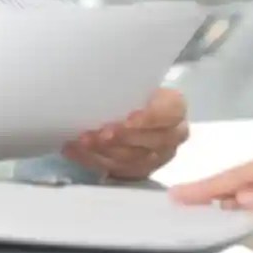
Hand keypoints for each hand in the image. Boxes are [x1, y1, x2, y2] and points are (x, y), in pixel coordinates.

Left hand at [63, 88, 189, 180]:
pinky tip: (76, 151)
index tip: (127, 120)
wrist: (133, 108)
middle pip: (150, 141)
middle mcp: (173, 135)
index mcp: (175, 108)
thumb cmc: (130, 91)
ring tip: (81, 142)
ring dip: (103, 151)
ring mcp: (159, 156)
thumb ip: (124, 87)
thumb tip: (98, 81)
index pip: (169, 113)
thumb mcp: (132, 83)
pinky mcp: (141, 171)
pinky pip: (118, 170)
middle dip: (120, 139)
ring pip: (132, 159)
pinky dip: (94, 160)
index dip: (149, 118)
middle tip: (95, 135)